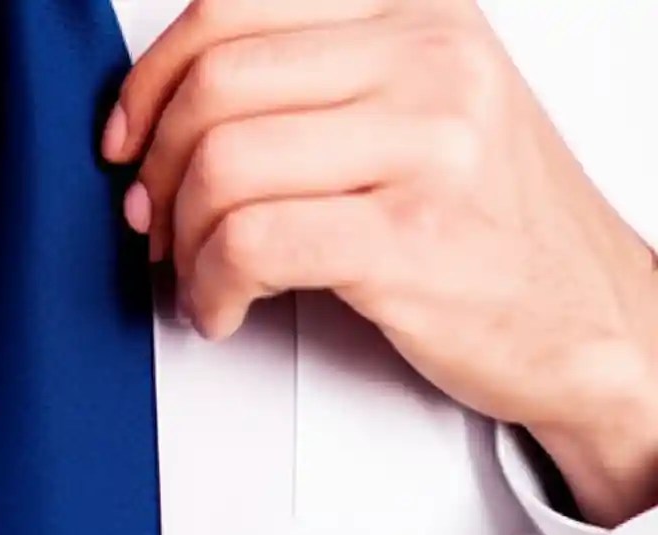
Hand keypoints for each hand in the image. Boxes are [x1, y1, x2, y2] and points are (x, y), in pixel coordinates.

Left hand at [105, 0, 657, 524]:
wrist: (591, 319)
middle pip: (214, 88)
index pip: (232, 8)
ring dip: (182, 241)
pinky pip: (249, 243)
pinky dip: (209, 285)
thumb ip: (309, 84)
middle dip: (156, 171)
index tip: (127, 140)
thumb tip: (159, 112)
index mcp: (417, 11)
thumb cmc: (486, 222)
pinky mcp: (414, 236)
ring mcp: (430, 143)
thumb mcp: (416, 110)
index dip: (152, 80)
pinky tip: (223, 308)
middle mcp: (430, 58)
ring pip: (221, 166)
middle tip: (154, 224)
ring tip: (199, 276)